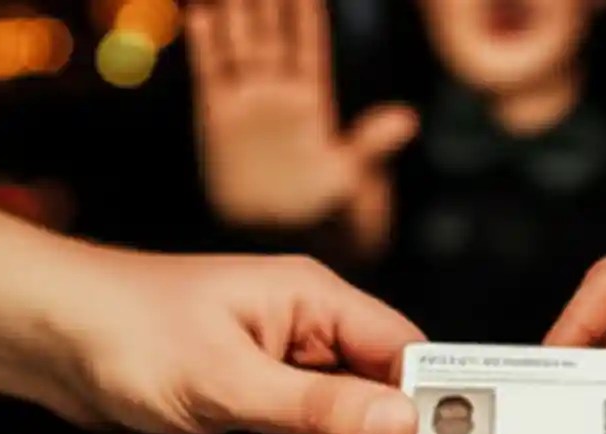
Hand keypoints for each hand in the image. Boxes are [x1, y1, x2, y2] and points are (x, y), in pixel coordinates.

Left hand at [48, 248, 423, 433]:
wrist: (45, 338)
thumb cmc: (126, 329)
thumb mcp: (230, 381)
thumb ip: (321, 407)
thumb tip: (403, 423)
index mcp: (315, 300)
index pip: (404, 351)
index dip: (418, 402)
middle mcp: (305, 328)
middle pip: (372, 396)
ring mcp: (276, 362)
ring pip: (328, 424)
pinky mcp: (248, 393)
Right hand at [185, 0, 416, 231]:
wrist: (290, 239)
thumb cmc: (328, 211)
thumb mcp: (353, 177)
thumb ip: (373, 145)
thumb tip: (406, 121)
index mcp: (312, 102)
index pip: (308, 46)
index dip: (305, 13)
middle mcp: (279, 95)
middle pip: (271, 33)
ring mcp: (248, 104)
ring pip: (238, 44)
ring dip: (234, 10)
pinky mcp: (218, 120)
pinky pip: (210, 73)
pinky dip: (203, 44)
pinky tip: (199, 12)